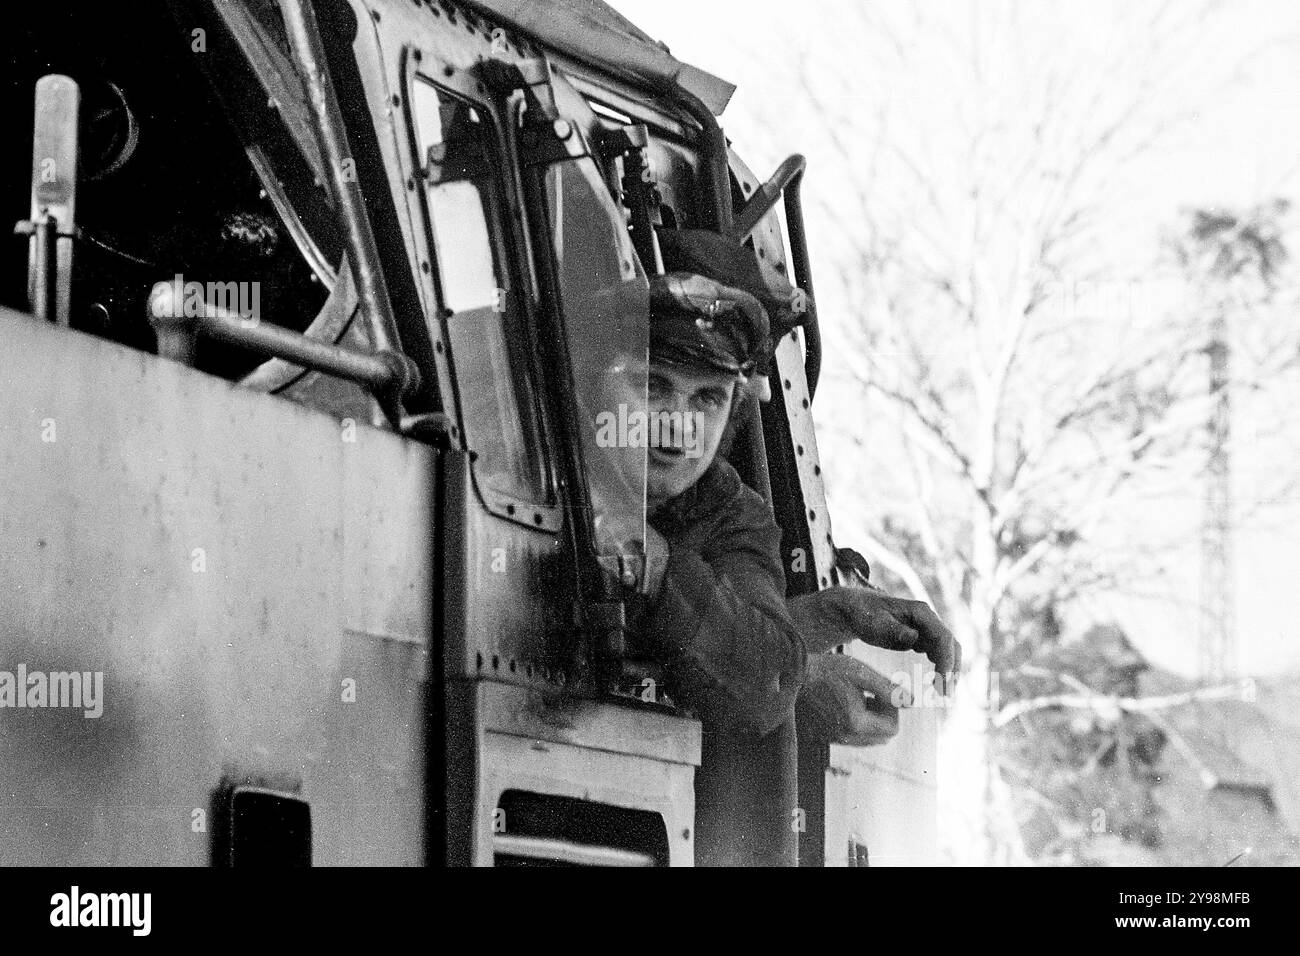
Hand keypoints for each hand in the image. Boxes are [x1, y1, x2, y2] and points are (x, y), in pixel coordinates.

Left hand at [788, 587, 959, 695]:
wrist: (856, 611)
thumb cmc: (864, 615)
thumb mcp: (874, 623)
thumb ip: (893, 630)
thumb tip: (914, 638)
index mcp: (921, 612)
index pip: (942, 636)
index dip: (946, 659)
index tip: (943, 679)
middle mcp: (928, 620)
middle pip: (950, 644)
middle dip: (952, 669)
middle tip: (946, 693)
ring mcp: (927, 629)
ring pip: (947, 650)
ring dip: (949, 671)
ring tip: (944, 694)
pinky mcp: (922, 638)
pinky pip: (937, 654)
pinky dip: (940, 669)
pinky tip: (937, 685)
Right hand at [798, 651, 910, 745]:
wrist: (791, 675)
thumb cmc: (825, 671)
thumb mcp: (861, 673)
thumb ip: (889, 690)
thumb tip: (911, 703)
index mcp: (856, 724)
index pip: (892, 728)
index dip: (892, 709)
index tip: (879, 691)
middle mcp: (844, 738)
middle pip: (881, 737)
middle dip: (883, 716)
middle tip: (870, 693)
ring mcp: (832, 740)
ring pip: (866, 739)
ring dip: (869, 721)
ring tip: (854, 696)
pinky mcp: (821, 737)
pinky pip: (848, 738)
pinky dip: (853, 724)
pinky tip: (841, 702)